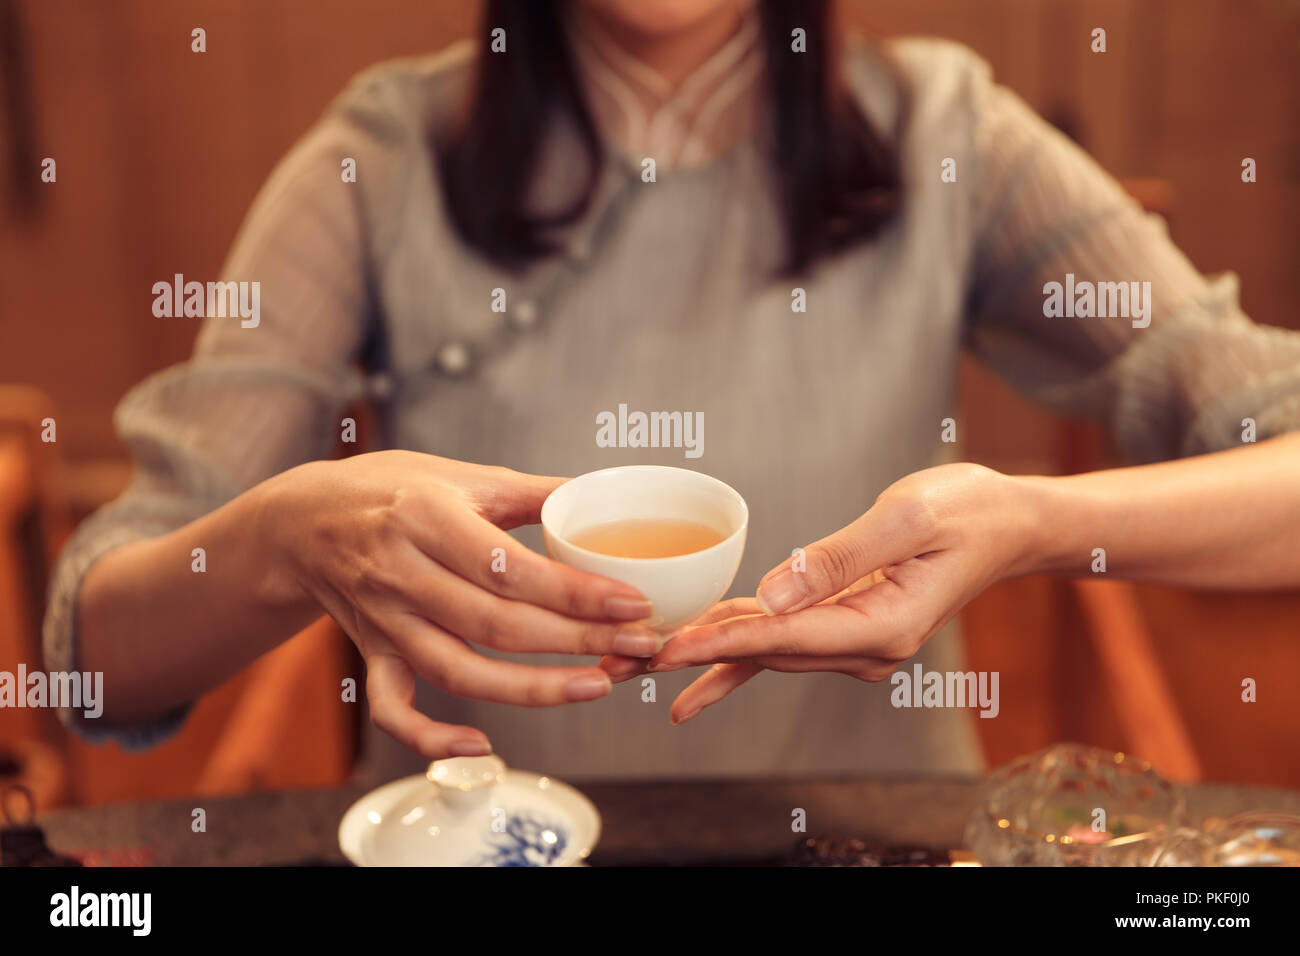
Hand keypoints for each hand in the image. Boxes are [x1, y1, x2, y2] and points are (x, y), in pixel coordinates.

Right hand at [265, 451, 657, 758]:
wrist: (302, 519)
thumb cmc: (389, 489)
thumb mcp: (460, 474)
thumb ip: (531, 492)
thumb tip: (601, 494)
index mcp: (428, 518)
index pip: (510, 569)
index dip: (576, 593)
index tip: (632, 604)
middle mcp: (401, 573)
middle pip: (496, 625)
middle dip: (575, 642)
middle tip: (636, 647)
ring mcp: (383, 620)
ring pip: (458, 669)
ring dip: (530, 690)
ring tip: (595, 688)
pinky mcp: (371, 653)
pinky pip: (394, 707)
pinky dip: (430, 736)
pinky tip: (480, 747)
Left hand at [635, 463, 1041, 723]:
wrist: (1007, 523)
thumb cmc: (965, 510)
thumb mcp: (907, 518)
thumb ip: (838, 557)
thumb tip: (772, 595)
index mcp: (881, 627)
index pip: (783, 640)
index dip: (718, 644)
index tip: (665, 650)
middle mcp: (865, 648)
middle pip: (763, 655)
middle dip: (693, 657)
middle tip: (622, 662)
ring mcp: (856, 643)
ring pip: (765, 651)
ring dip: (704, 654)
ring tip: (637, 665)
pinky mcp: (847, 626)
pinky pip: (782, 640)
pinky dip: (735, 643)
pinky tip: (694, 656)